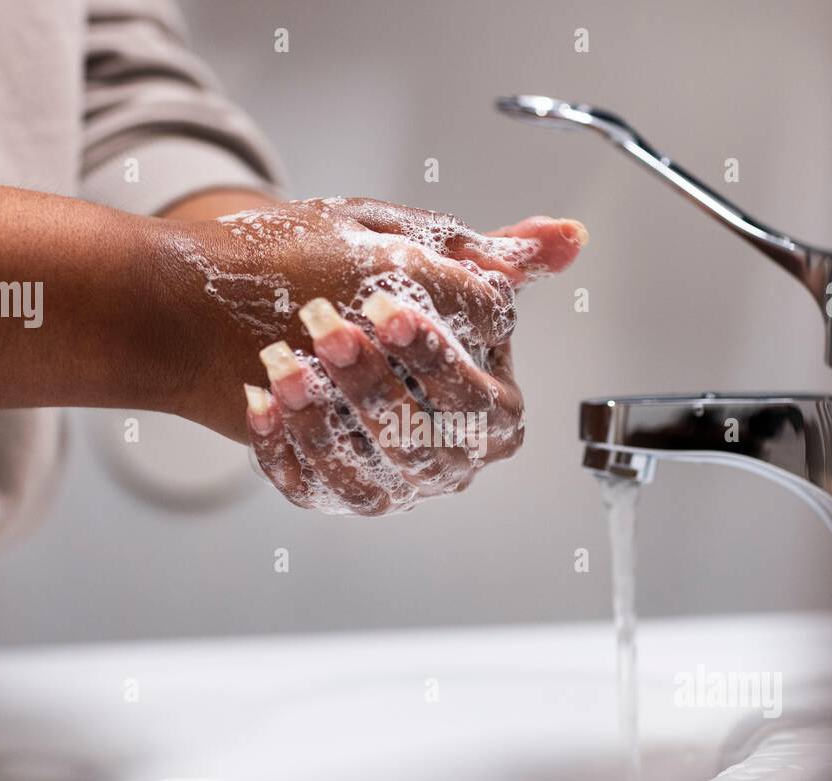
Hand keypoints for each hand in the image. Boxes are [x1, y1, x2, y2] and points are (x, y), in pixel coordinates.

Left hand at [195, 198, 585, 515]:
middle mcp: (451, 459)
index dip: (433, 355)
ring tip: (281, 362)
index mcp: (492, 410)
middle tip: (325, 324)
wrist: (301, 316)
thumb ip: (499, 258)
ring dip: (319, 418)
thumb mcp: (439, 262)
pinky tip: (261, 403)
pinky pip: (313, 489)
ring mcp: (396, 485)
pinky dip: (284, 450)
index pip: (476, 399)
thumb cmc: (380, 291)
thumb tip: (570, 236)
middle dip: (370, 383)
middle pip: (421, 443)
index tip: (389, 308)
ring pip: (366, 474)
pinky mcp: (338, 494)